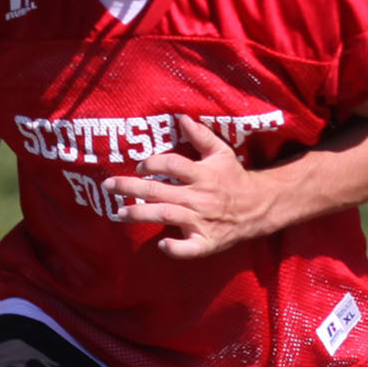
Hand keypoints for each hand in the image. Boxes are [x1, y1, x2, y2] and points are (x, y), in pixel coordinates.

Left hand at [102, 115, 271, 258]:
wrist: (259, 207)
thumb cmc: (234, 178)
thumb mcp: (221, 153)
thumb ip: (201, 135)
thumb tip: (180, 117)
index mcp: (203, 174)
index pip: (172, 165)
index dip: (152, 163)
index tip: (140, 166)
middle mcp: (200, 198)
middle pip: (159, 191)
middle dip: (130, 188)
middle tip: (108, 186)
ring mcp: (202, 222)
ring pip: (165, 216)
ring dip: (140, 214)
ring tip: (119, 212)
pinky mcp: (207, 242)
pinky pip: (189, 249)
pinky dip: (175, 248)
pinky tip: (161, 244)